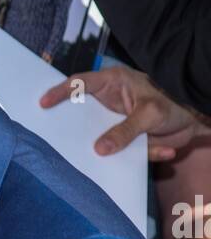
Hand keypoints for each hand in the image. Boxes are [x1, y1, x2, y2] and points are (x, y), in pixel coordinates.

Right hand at [40, 67, 204, 160]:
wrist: (196, 118)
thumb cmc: (174, 102)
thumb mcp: (150, 114)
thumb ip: (125, 131)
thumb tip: (100, 149)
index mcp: (113, 83)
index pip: (80, 84)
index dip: (61, 92)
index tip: (44, 103)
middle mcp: (110, 101)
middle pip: (83, 115)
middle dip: (77, 130)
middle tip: (61, 140)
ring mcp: (116, 121)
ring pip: (99, 139)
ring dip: (111, 149)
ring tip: (117, 153)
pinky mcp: (125, 139)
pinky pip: (120, 152)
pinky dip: (140, 155)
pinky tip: (164, 148)